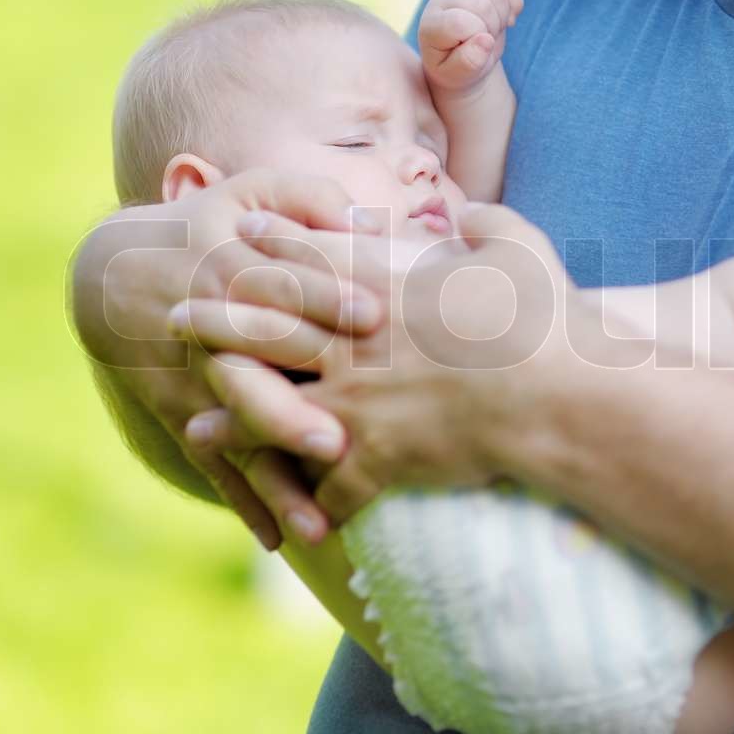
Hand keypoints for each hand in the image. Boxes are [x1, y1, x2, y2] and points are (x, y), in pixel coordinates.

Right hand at [70, 168, 385, 544]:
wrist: (118, 275)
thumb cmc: (215, 226)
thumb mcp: (254, 194)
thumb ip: (312, 201)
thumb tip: (368, 224)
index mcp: (232, 266)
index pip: (283, 281)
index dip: (327, 295)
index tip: (375, 314)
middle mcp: (210, 330)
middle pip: (254, 368)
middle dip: (295, 404)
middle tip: (341, 440)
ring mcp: (195, 381)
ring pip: (237, 432)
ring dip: (275, 477)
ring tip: (318, 524)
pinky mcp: (186, 418)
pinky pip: (216, 465)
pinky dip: (245, 502)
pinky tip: (279, 540)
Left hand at [175, 203, 600, 523]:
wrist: (558, 394)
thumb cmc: (546, 317)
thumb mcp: (520, 248)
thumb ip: (488, 224)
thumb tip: (474, 214)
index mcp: (386, 288)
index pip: (313, 258)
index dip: (273, 242)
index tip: (239, 233)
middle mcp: (355, 342)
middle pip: (264, 328)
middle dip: (216, 323)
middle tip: (175, 317)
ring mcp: (358, 403)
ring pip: (272, 411)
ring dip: (231, 421)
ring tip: (193, 425)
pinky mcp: (377, 459)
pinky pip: (328, 485)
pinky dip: (308, 504)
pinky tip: (290, 519)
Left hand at [416, 0, 523, 95]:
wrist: (459, 58)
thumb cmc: (456, 69)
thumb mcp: (458, 75)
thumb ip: (468, 62)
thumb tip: (485, 40)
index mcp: (431, 25)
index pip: (460, 21)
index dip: (479, 39)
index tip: (476, 51)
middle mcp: (441, 0)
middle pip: (483, 4)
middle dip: (492, 28)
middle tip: (485, 42)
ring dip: (503, 16)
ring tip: (492, 31)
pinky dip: (513, 4)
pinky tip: (504, 19)